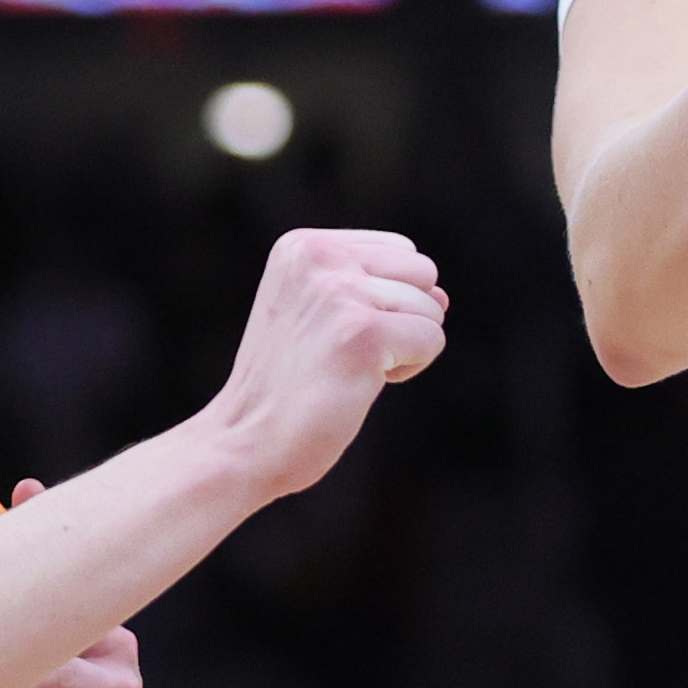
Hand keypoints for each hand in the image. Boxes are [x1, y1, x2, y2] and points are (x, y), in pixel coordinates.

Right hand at [203, 227, 448, 500]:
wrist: (243, 442)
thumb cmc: (286, 386)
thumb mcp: (318, 313)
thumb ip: (379, 289)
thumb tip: (443, 297)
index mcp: (303, 245)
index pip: (400, 251)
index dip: (385, 300)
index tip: (334, 331)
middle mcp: (320, 257)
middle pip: (423, 273)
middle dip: (402, 318)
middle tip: (344, 352)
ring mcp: (340, 293)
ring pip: (431, 309)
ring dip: (402, 349)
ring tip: (345, 369)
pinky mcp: (364, 334)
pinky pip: (432, 340)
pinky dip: (407, 369)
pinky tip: (358, 383)